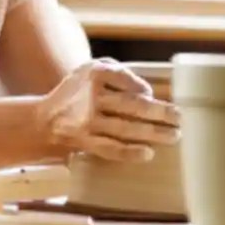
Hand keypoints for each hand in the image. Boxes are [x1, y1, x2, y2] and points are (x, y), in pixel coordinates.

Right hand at [35, 58, 179, 161]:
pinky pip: (111, 148)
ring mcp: (88, 122)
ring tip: (174, 135)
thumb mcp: (90, 70)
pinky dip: (130, 152)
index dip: (144, 90)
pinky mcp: (85, 142)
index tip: (152, 97)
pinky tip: (148, 154)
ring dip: (153, 133)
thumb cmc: (77, 91)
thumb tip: (146, 90)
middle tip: (180, 117)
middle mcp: (91, 97)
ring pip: (126, 128)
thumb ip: (116, 72)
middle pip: (132, 106)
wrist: (45, 119)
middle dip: (160, 112)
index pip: (128, 82)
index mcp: (95, 74)